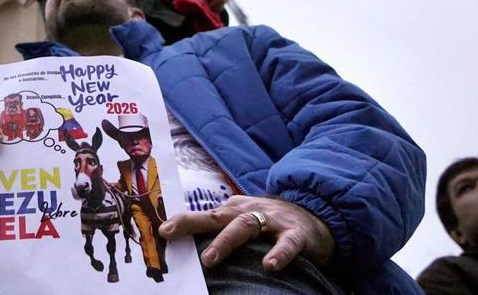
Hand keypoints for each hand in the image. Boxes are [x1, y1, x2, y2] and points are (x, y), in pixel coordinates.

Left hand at [158, 195, 334, 271]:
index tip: (162, 230)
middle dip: (194, 223)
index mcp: (234, 211)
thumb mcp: (242, 220)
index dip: (183, 221)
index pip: (204, 215)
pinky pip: (287, 243)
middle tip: (172, 234)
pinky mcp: (296, 234)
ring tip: (210, 258)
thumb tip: (186, 244)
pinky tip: (270, 266)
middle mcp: (249, 212)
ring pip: (246, 226)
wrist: (314, 214)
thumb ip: (219, 229)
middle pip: (218, 216)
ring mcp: (272, 221)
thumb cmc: (268, 221)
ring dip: (226, 241)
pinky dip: (279, 254)